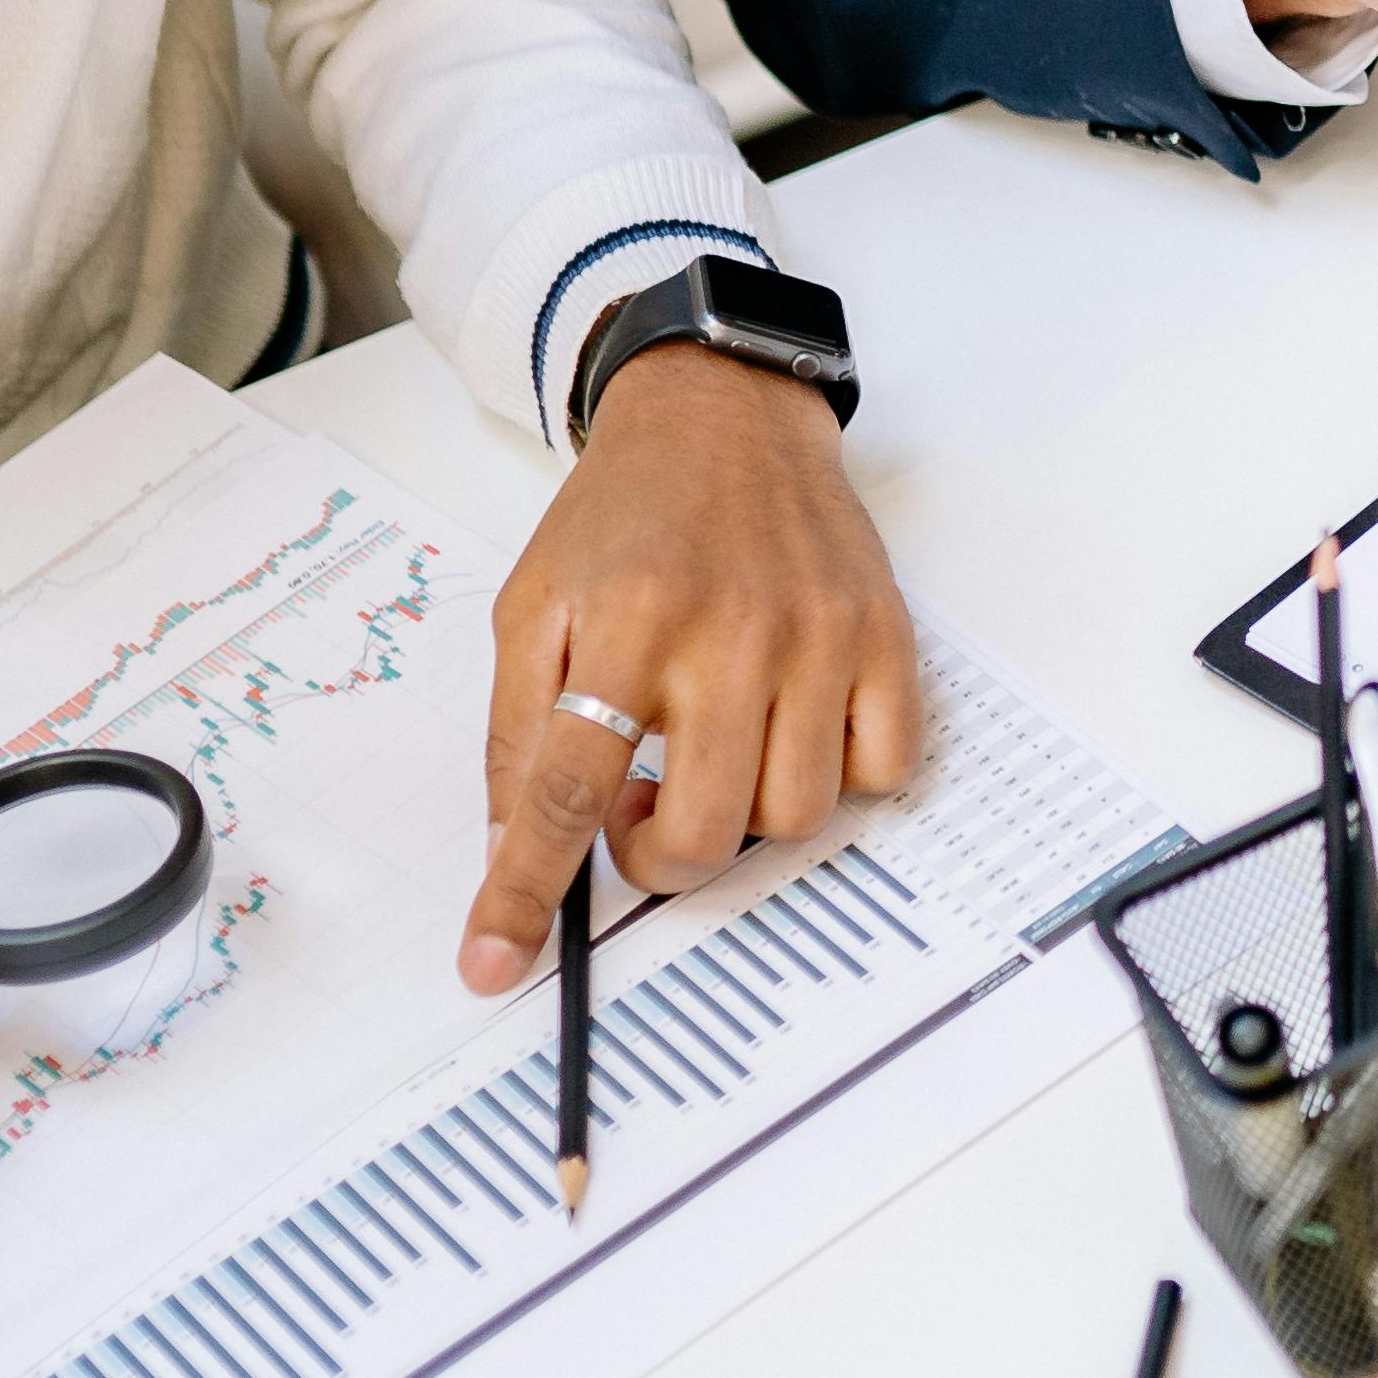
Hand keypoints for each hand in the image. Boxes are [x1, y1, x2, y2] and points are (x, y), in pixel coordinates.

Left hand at [463, 342, 922, 989]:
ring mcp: (819, 636)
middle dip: (660, 859)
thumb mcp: (533, 605)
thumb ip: (517, 729)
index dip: (525, 892)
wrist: (727, 415)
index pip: (565, 789)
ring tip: (711, 757)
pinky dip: (836, 779)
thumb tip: (515, 848)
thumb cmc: (626, 514)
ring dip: (744, 817)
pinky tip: (787, 733)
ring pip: (797, 814)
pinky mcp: (883, 636)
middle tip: (639, 813)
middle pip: (706, 828)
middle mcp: (730, 631)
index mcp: (626, 622)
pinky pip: (880, 770)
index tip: (494, 963)